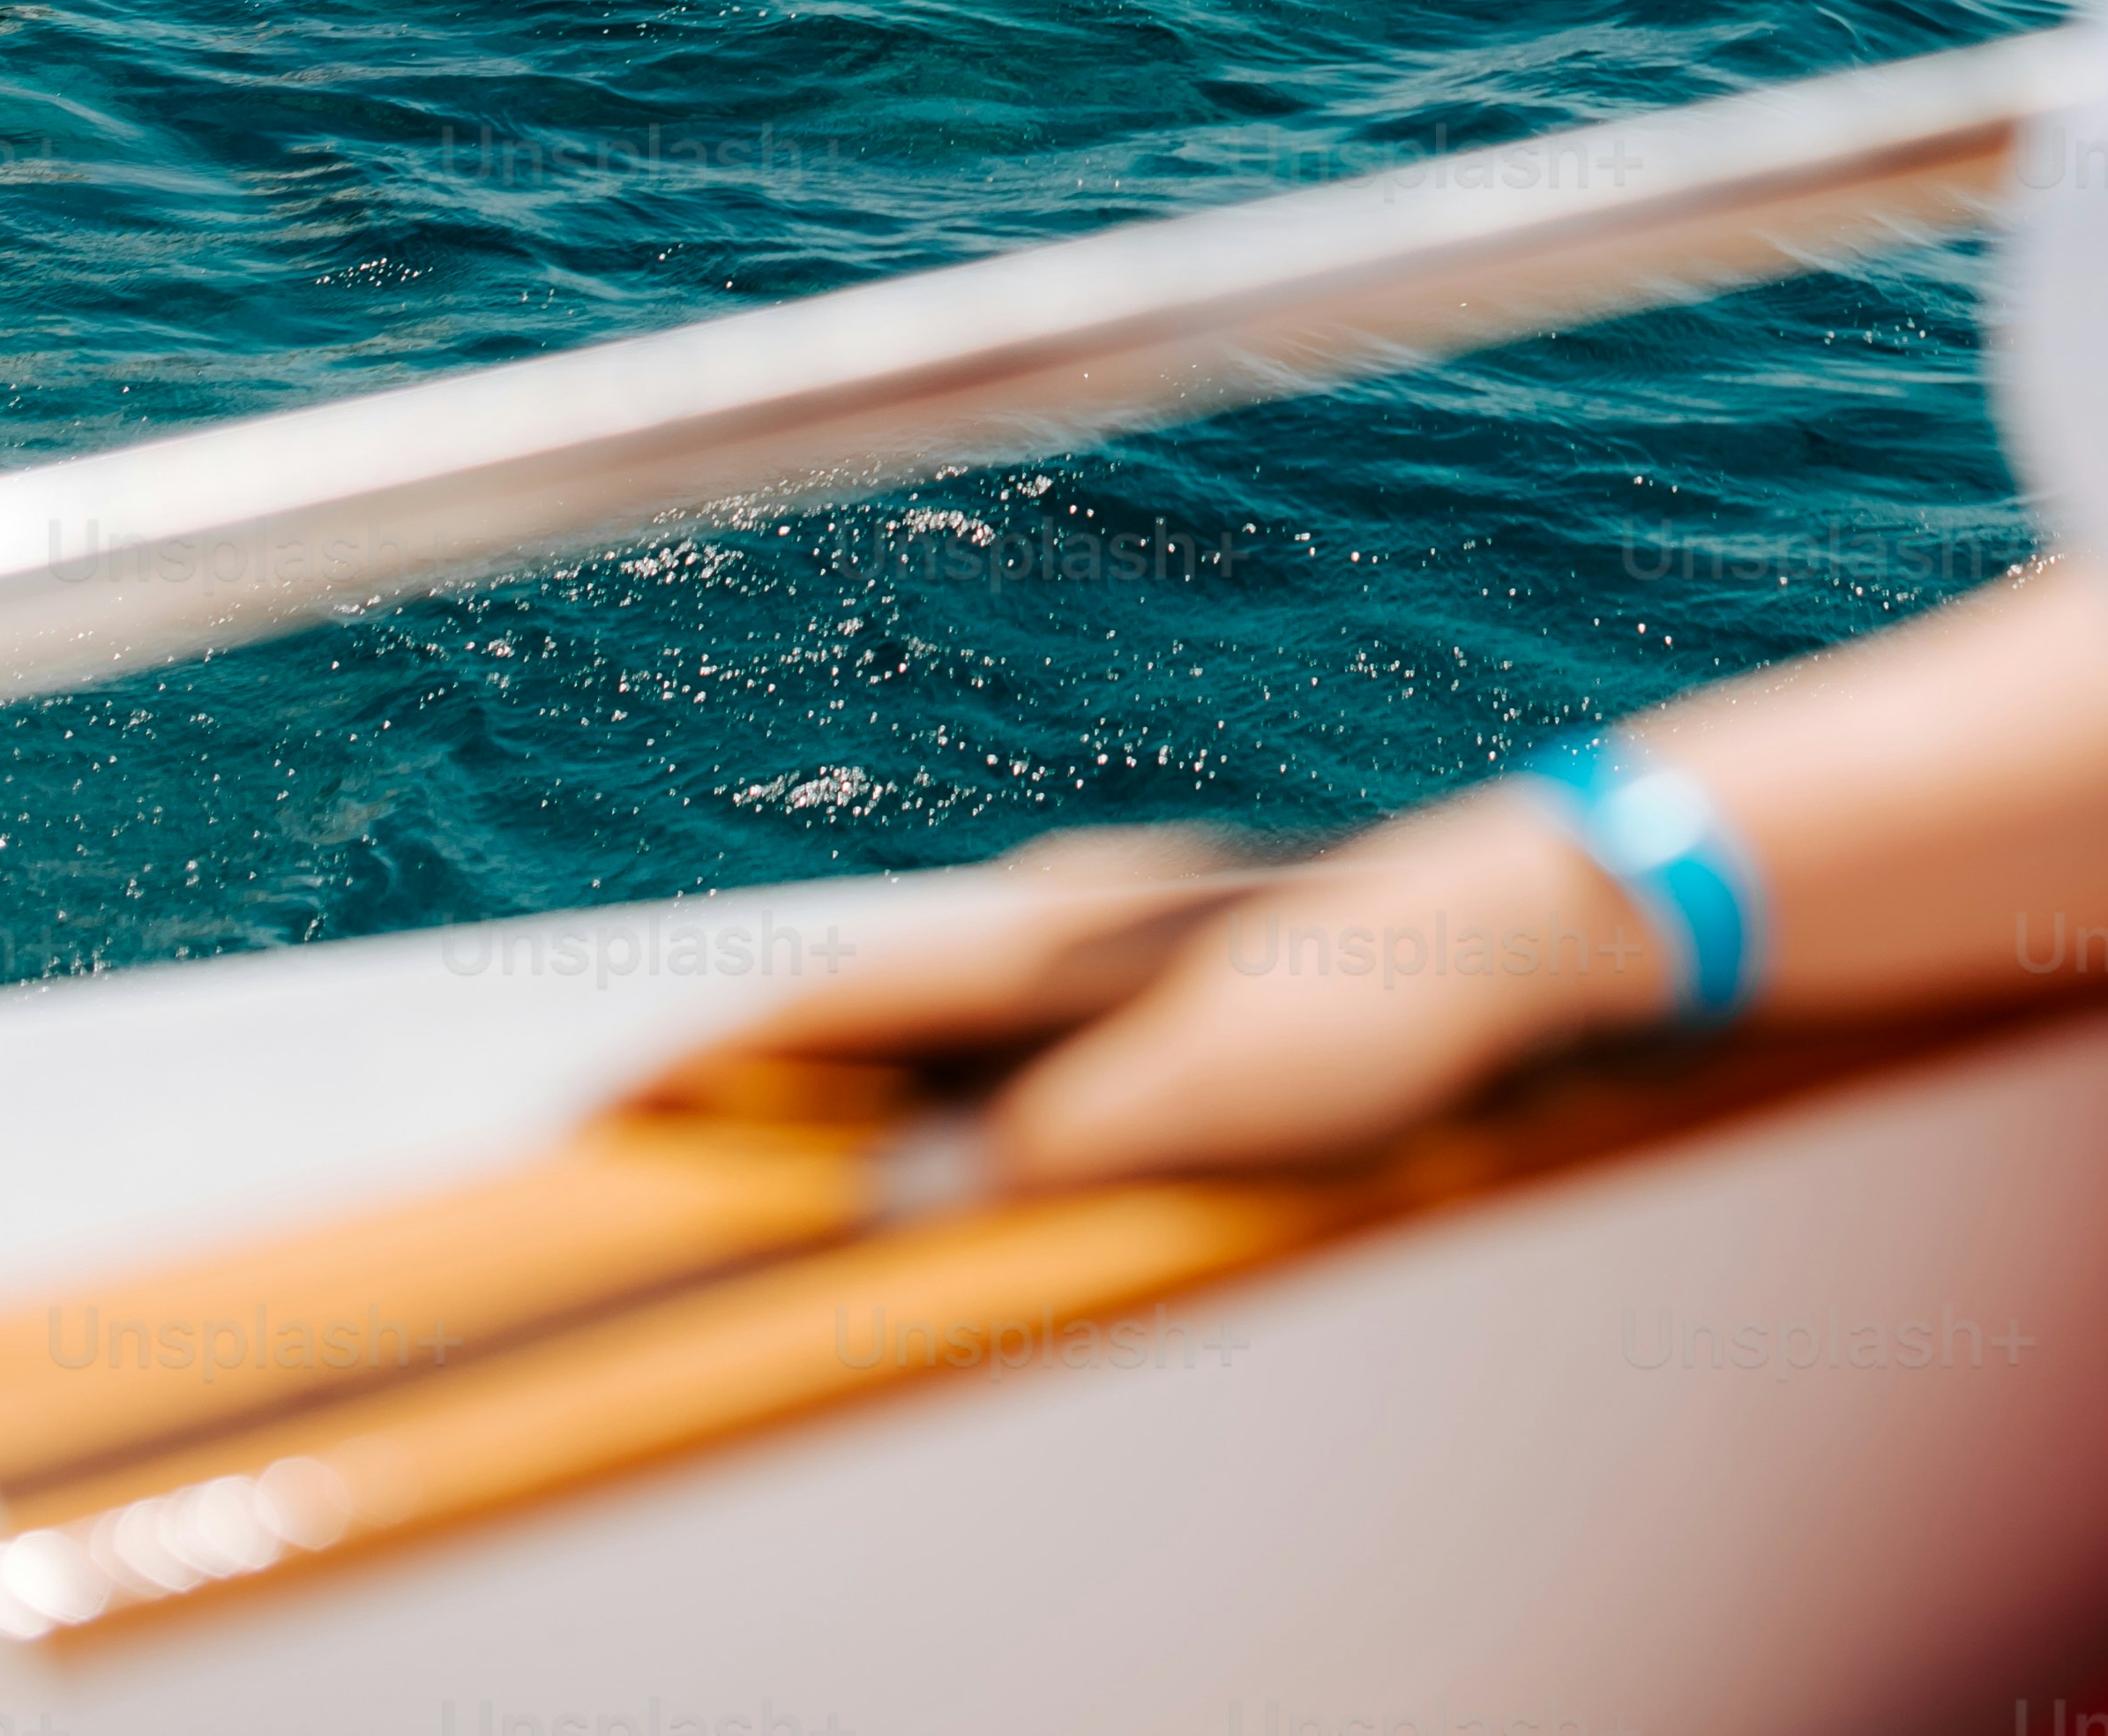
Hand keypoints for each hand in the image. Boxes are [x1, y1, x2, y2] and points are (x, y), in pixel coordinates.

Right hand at [644, 793, 1661, 1191]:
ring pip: (920, 999)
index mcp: (1047, 936)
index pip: (837, 999)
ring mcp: (1101, 924)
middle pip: (857, 991)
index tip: (601, 1100)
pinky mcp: (1148, 958)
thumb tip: (921, 1197)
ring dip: (826, 1060)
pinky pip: (986, 1018)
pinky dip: (912, 1065)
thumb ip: (1062, 1139)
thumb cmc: (1369, 1009)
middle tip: (628, 1118)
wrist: (1505, 925)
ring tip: (736, 1121)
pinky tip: (920, 1108)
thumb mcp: (1212, 1091)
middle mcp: (1053, 911)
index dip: (713, 1056)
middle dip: (740, 1057)